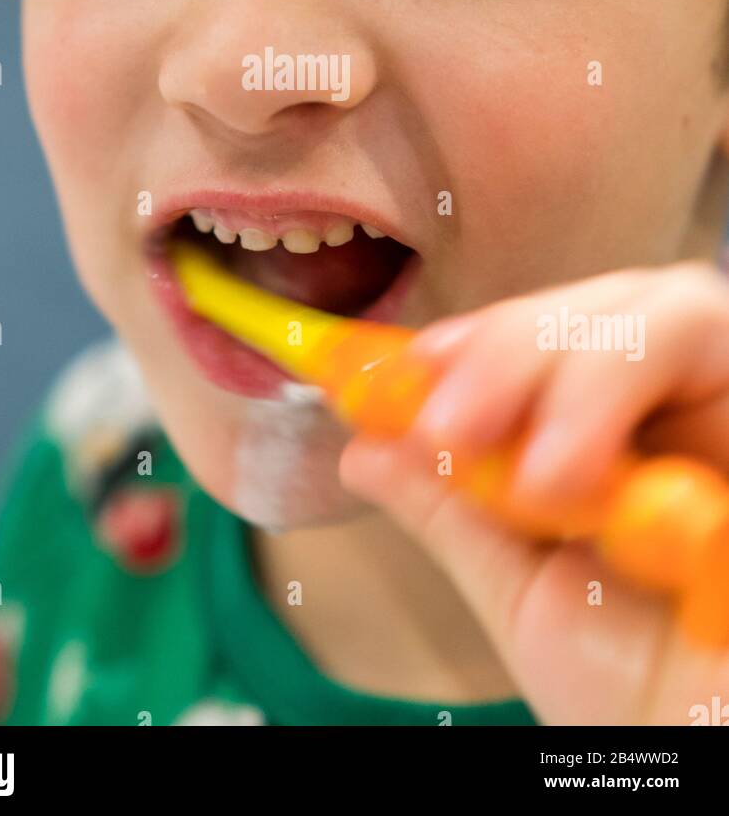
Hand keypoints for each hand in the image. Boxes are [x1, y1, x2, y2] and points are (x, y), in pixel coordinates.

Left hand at [338, 261, 728, 724]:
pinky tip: (580, 475)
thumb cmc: (639, 694)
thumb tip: (364, 446)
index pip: (556, 329)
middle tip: (449, 426)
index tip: (408, 369)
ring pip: (669, 313)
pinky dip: (627, 396)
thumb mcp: (524, 590)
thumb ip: (453, 509)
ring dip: (577, 375)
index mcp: (623, 426)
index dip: (486, 334)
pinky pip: (718, 349)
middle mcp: (686, 404)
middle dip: (517, 349)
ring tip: (534, 476)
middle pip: (610, 304)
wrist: (705, 754)